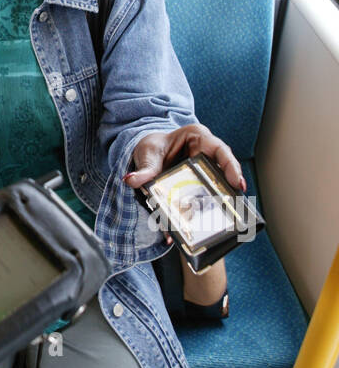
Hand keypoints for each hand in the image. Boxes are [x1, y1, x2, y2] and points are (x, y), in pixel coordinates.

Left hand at [125, 124, 245, 243]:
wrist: (149, 155)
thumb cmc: (153, 146)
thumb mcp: (148, 153)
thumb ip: (144, 168)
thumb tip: (132, 180)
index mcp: (198, 137)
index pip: (220, 150)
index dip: (231, 166)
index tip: (236, 183)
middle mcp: (206, 154)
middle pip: (223, 172)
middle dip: (230, 190)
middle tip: (235, 207)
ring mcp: (205, 172)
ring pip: (215, 189)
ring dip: (217, 205)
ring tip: (219, 222)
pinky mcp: (199, 188)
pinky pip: (201, 201)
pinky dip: (195, 215)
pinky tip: (191, 230)